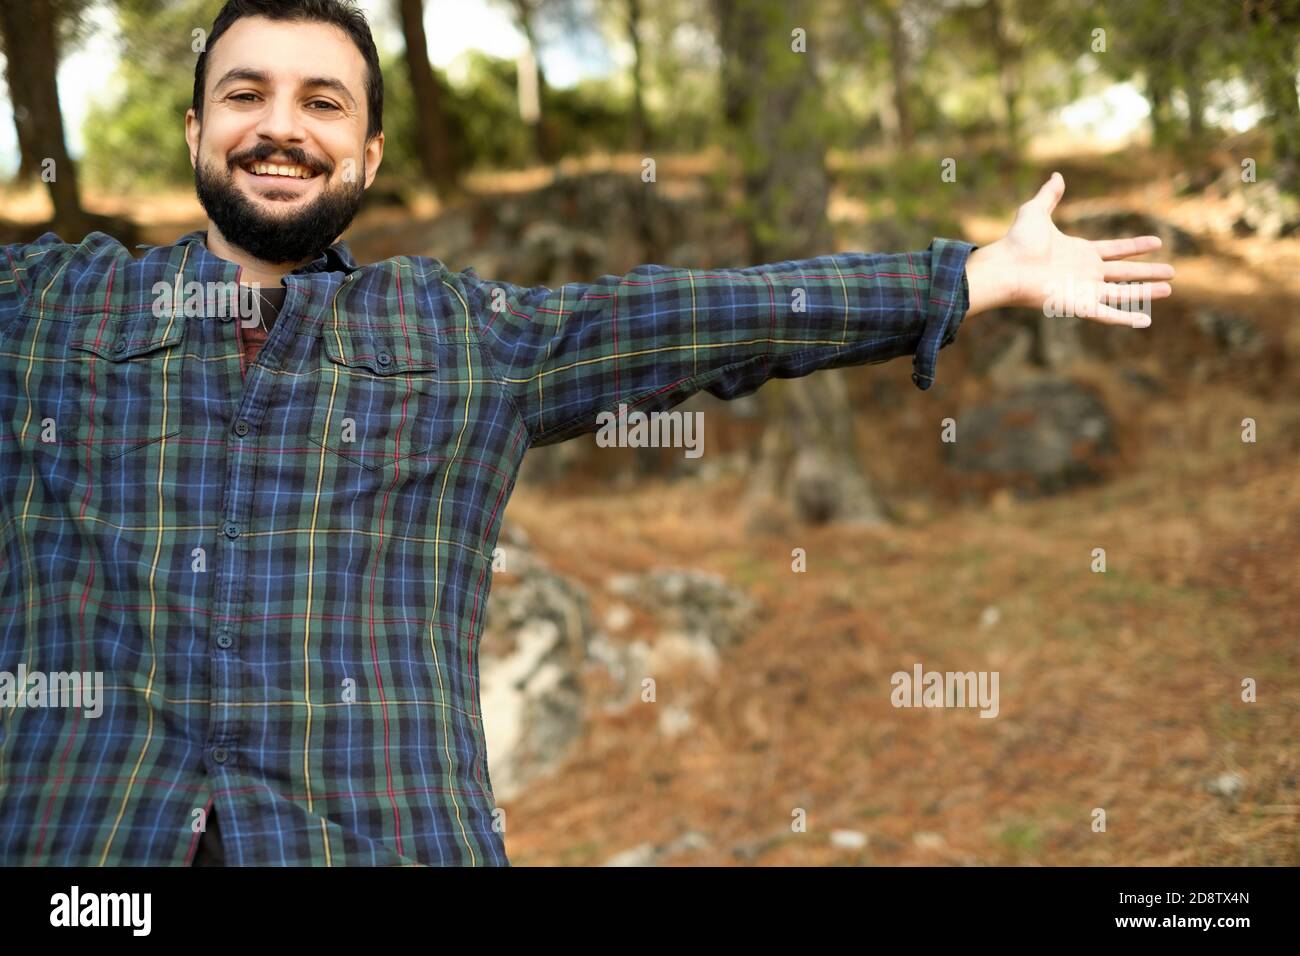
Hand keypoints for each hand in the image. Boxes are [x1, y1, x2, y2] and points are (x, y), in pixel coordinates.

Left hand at [964, 172, 1175, 326]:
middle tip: (1172, 272)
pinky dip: (1126, 318)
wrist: (1007, 266)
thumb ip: (1049, 195)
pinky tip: (1146, 320)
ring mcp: (1085, 290)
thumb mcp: (1036, 211)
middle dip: (1148, 272)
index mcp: (1080, 252)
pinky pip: (1109, 314)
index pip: (1115, 250)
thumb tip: (1056, 176)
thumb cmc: (1018, 242)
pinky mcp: (1080, 305)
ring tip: (1169, 289)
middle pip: (1125, 273)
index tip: (1157, 243)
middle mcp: (1086, 273)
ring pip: (1123, 292)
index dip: (1135, 247)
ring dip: (1146, 291)